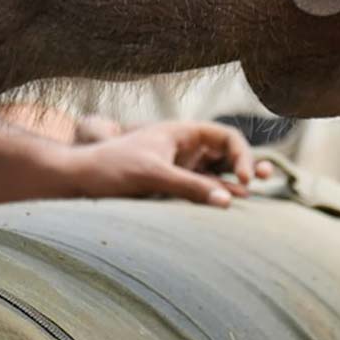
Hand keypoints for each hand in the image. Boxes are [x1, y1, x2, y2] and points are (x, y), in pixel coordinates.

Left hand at [67, 120, 275, 206]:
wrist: (77, 182)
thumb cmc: (110, 168)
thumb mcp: (152, 175)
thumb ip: (190, 186)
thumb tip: (228, 201)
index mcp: (181, 133)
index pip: (225, 137)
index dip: (241, 155)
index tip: (244, 178)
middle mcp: (184, 149)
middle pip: (226, 154)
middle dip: (246, 164)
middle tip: (262, 179)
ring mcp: (178, 169)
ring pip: (216, 175)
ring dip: (234, 184)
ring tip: (253, 193)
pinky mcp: (170, 189)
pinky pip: (201, 192)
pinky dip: (216, 197)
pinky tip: (229, 206)